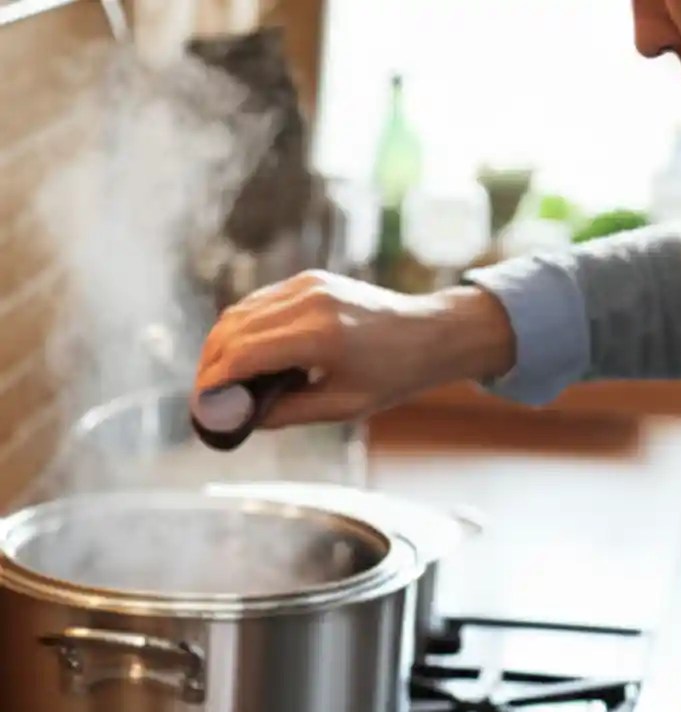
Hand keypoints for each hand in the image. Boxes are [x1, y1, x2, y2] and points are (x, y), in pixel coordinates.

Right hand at [192, 270, 515, 427]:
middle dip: (210, 363)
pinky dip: (243, 326)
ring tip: (218, 377)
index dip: (214, 381)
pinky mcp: (310, 279)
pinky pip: (261, 301)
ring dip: (221, 343)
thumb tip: (241, 418)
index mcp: (320, 335)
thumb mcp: (344, 406)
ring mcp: (309, 284)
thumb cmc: (396, 375)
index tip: (202, 405)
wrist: (432, 333)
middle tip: (204, 396)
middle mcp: (309, 301)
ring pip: (241, 311)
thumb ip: (288, 412)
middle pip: (233, 329)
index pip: (244, 354)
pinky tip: (242, 353)